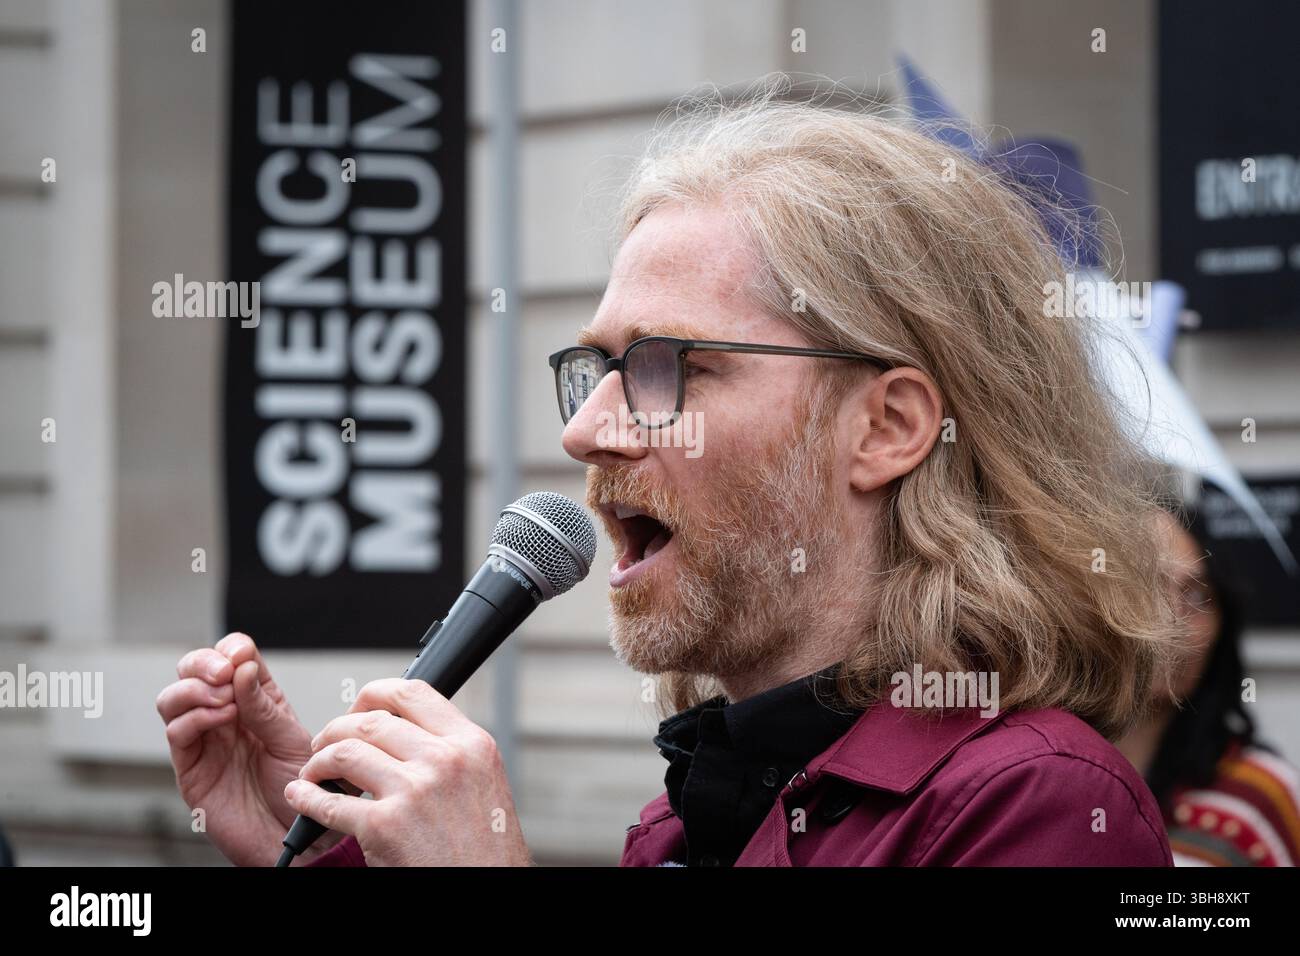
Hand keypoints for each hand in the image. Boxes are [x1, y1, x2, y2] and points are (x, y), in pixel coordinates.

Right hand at [157, 633, 339, 865]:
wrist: (295, 838)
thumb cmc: (301, 790)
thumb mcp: (291, 740)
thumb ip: (265, 706)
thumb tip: (242, 668)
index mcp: (256, 700)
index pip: (233, 657)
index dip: (232, 649)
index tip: (240, 657)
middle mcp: (226, 715)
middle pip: (194, 670)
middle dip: (203, 663)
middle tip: (224, 673)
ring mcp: (205, 740)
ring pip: (173, 698)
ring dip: (194, 690)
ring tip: (224, 701)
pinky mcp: (190, 768)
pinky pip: (176, 733)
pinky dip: (193, 718)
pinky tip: (220, 720)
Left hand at [284, 678, 531, 865]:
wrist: (490, 890)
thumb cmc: (486, 851)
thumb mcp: (484, 783)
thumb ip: (451, 752)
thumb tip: (405, 732)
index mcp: (472, 744)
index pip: (413, 692)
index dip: (374, 695)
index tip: (359, 708)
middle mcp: (445, 759)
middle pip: (372, 719)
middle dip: (337, 728)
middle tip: (325, 743)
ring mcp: (414, 790)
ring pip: (345, 752)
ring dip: (318, 761)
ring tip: (314, 773)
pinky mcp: (385, 825)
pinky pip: (329, 802)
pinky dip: (306, 798)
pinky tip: (302, 798)